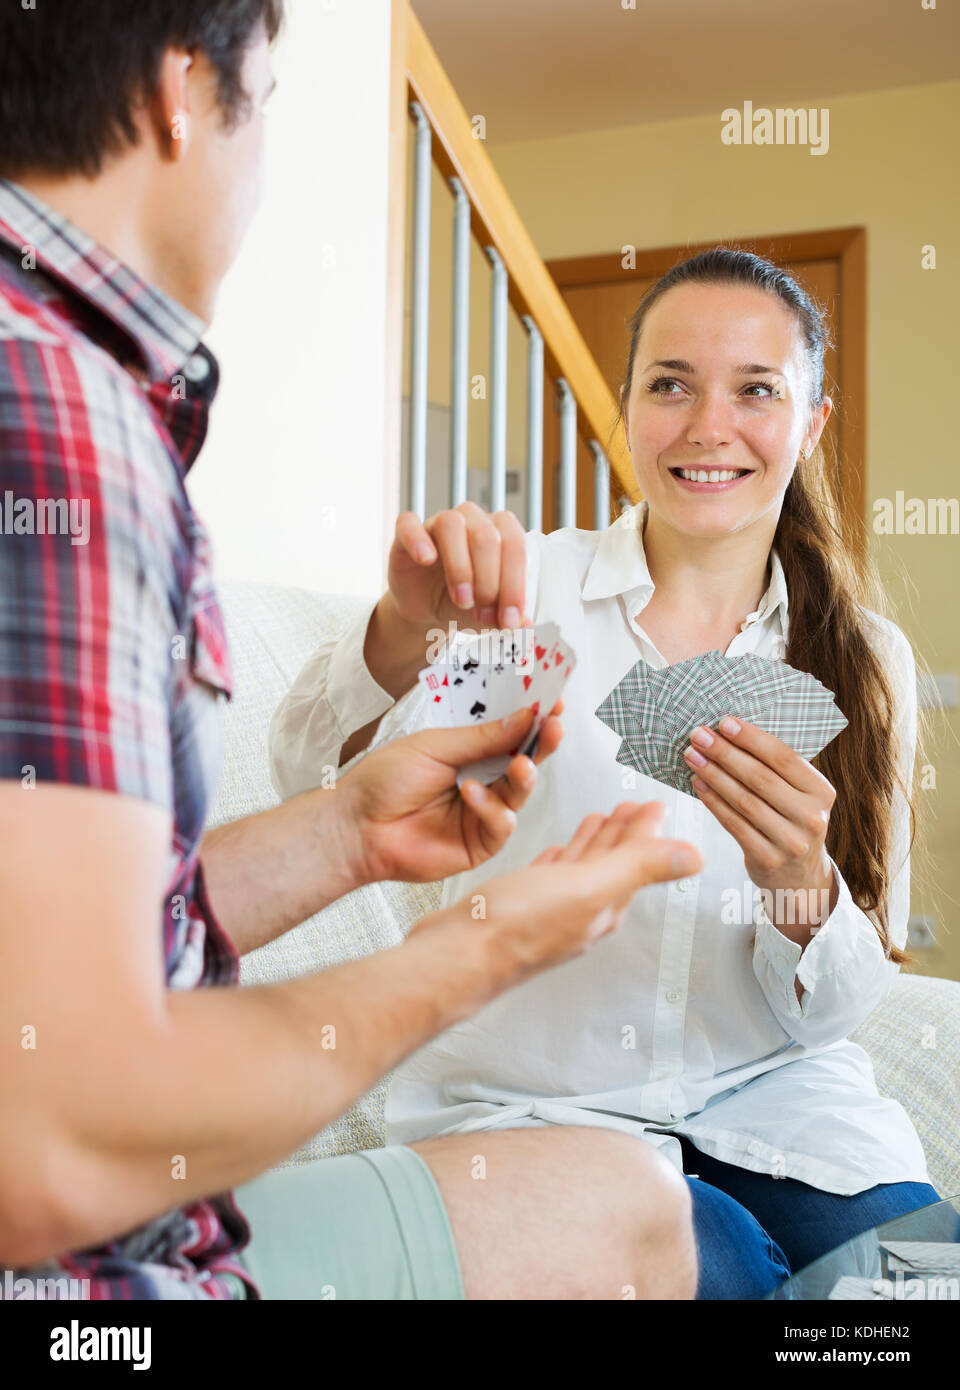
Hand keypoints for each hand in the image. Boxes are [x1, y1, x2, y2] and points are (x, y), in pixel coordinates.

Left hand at [338, 703, 563, 884]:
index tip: (551, 702)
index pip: (510, 731)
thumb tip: (523, 717)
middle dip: (541, 744)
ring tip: (520, 764)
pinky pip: (502, 825)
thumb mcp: (435, 746)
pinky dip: (492, 810)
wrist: (357, 826)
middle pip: (524, 760)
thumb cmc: (383, 781)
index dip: (532, 718)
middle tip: (553, 728)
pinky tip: (471, 796)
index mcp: (469, 751)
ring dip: (524, 777)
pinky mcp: (480, 842)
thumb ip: (481, 737)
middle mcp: (481, 778)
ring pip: (519, 793)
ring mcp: (483, 812)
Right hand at [388, 501, 528, 631]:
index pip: (514, 545)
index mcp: (500, 532)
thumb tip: (526, 624)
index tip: (510, 619)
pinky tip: (426, 560)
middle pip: (486, 536)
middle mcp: (472, 520)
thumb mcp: (487, 616)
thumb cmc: (464, 604)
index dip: (515, 583)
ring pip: (451, 524)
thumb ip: (506, 617)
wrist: (427, 610)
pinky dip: (417, 539)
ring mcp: (438, 522)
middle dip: (489, 581)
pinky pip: (408, 523)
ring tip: (462, 600)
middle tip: (484, 614)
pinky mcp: (406, 532)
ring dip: (459, 566)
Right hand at [407, 801, 702, 985]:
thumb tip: (694, 859)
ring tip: (601, 821)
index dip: (648, 831)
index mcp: (603, 905)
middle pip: (612, 864)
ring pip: (582, 870)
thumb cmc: (514, 926)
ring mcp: (549, 912)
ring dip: (595, 844)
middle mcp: (580, 911)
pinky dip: (560, 861)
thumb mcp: (588, 886)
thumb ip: (640, 867)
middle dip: (626, 835)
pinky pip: (549, 879)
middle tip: (634, 808)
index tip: (655, 806)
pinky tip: (556, 856)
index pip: (636, 861)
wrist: (455, 956)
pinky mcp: (518, 909)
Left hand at [683, 717, 837, 936]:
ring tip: (693, 757)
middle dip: (725, 753)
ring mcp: (791, 841)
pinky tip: (699, 785)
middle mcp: (812, 817)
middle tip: (698, 736)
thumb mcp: (798, 796)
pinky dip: (713, 802)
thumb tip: (730, 732)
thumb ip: (775, 769)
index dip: (751, 738)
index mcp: (822, 792)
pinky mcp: (768, 859)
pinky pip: (734, 824)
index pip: (784, 757)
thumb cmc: (790, 821)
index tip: (724, 722)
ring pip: (744, 800)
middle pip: (760, 778)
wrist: (799, 876)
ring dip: (714, 775)